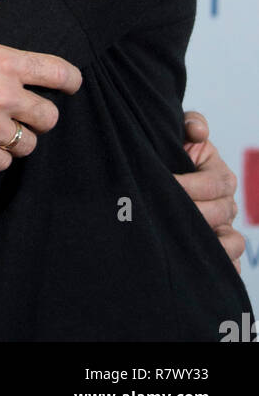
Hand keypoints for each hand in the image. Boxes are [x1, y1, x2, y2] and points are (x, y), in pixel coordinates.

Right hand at [0, 0, 82, 169]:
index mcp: (4, 64)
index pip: (57, 73)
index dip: (72, 80)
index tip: (72, 84)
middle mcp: (4, 97)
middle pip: (48, 117)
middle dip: (42, 116)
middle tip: (28, 113)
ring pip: (27, 144)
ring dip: (19, 139)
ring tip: (5, 131)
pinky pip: (1, 163)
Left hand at [175, 110, 243, 270]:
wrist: (163, 175)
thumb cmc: (173, 155)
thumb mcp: (182, 134)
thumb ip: (191, 125)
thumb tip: (198, 130)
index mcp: (221, 176)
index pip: (212, 184)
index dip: (188, 185)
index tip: (165, 182)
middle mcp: (227, 204)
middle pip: (218, 214)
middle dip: (190, 213)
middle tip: (163, 212)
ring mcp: (225, 229)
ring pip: (233, 243)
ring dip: (213, 244)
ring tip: (186, 241)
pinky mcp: (219, 251)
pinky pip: (230, 266)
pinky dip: (223, 269)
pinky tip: (200, 270)